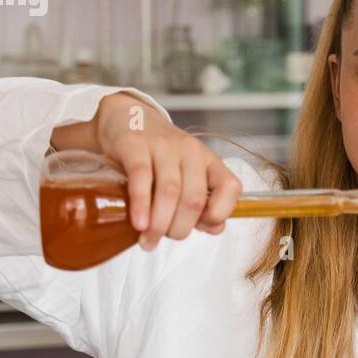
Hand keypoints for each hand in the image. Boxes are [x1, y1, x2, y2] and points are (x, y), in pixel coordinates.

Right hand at [94, 92, 240, 249]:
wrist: (127, 117)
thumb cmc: (158, 156)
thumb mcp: (185, 176)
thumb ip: (202, 205)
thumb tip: (217, 228)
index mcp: (209, 161)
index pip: (231, 187)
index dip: (219, 214)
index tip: (200, 228)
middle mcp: (191, 152)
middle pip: (194, 199)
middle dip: (180, 228)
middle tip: (163, 238)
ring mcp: (164, 146)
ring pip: (170, 191)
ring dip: (159, 224)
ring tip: (148, 240)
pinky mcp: (135, 145)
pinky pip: (141, 178)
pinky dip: (142, 205)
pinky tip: (138, 223)